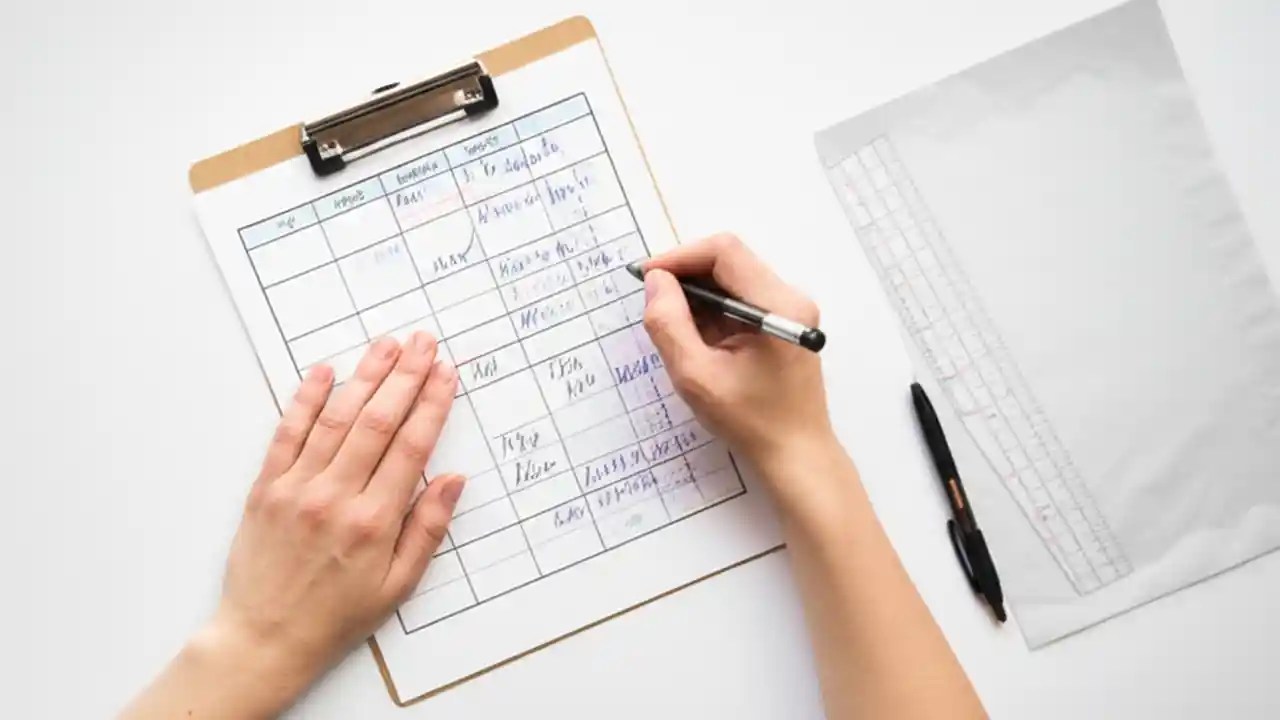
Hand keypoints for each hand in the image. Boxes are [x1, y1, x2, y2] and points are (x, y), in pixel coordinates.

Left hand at [206, 333, 462, 708]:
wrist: (264, 639)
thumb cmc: (336, 616)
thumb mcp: (398, 586)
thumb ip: (427, 529)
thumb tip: (454, 480)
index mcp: (374, 522)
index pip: (411, 447)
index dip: (432, 404)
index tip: (446, 374)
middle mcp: (335, 497)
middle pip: (377, 421)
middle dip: (405, 377)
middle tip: (424, 343)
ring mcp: (297, 489)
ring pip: (336, 419)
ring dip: (364, 377)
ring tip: (387, 345)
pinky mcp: (266, 488)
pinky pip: (287, 434)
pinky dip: (306, 400)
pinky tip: (324, 373)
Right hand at [641, 235, 833, 482]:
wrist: (796, 454)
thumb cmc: (750, 421)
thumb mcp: (697, 376)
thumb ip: (670, 324)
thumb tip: (655, 281)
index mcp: (777, 304)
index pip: (724, 252)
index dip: (679, 257)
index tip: (646, 278)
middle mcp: (790, 297)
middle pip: (729, 261)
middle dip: (686, 275)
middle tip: (653, 303)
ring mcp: (789, 310)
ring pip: (732, 280)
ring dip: (697, 295)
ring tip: (673, 327)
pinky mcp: (783, 323)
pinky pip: (740, 300)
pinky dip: (712, 310)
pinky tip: (696, 339)